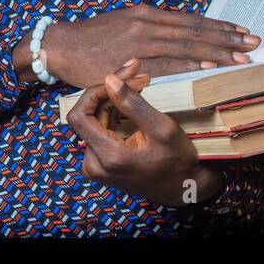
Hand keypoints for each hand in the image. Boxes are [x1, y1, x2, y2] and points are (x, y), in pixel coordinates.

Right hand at [13, 4, 259, 87]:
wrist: (60, 46)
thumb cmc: (95, 38)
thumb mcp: (126, 24)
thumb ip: (153, 30)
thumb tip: (181, 40)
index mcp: (148, 15)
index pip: (192, 21)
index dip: (218, 27)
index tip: (242, 31)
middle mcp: (147, 24)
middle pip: (195, 31)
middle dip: (227, 38)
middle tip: (254, 42)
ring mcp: (139, 41)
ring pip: (186, 46)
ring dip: (217, 52)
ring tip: (241, 56)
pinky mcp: (129, 62)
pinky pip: (166, 65)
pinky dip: (190, 66)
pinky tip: (209, 69)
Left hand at [66, 60, 224, 206]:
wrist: (183, 187)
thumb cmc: (177, 161)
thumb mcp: (161, 128)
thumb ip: (132, 104)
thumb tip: (110, 80)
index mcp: (107, 157)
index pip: (79, 116)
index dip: (95, 92)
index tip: (119, 79)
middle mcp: (94, 164)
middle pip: (88, 116)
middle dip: (110, 92)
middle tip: (138, 76)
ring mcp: (96, 165)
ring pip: (95, 121)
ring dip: (114, 101)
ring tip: (140, 85)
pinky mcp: (101, 163)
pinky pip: (100, 130)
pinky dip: (115, 113)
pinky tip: (132, 101)